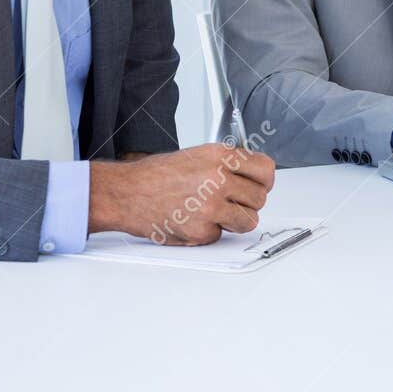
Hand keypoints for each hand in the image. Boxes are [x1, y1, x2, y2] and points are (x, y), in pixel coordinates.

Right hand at [88, 143, 275, 245]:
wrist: (126, 193)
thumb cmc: (157, 175)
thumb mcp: (198, 156)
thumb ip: (229, 165)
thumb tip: (256, 177)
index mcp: (220, 156)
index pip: (266, 170)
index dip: (264, 181)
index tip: (260, 185)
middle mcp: (218, 179)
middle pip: (260, 198)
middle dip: (247, 203)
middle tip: (230, 202)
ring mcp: (211, 206)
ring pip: (248, 220)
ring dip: (234, 220)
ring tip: (213, 212)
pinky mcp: (201, 230)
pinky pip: (222, 235)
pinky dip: (209, 231)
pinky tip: (192, 219)